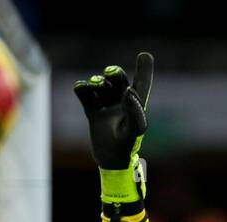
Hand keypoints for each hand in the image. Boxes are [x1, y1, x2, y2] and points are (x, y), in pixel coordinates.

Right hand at [74, 52, 153, 203]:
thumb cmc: (127, 146)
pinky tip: (81, 87)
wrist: (110, 161)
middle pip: (117, 80)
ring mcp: (106, 107)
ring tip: (95, 85)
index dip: (143, 70)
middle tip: (110, 74)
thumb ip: (134, 110)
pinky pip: (86, 94)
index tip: (145, 56)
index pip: (141, 84)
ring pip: (100, 85)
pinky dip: (82, 87)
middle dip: (114, 73)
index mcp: (136, 106)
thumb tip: (129, 90)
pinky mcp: (93, 112)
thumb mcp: (135, 129)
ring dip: (97, 81)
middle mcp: (121, 103)